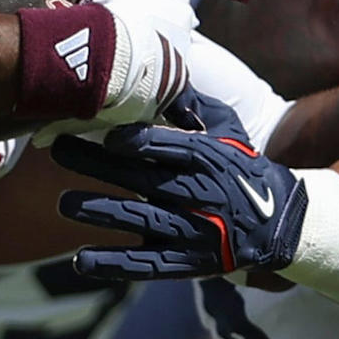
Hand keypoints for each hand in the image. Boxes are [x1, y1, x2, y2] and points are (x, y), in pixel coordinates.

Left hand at [54, 121, 308, 279]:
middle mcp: (202, 194)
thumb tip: (162, 73)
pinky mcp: (187, 263)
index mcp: (212, 159)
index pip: (176, 147)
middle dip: (100, 163)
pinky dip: (114, 264)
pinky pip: (147, 264)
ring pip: (143, 219)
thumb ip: (196, 106)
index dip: (142, 141)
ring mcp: (194, 231)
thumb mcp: (230, 129)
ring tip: (65, 203)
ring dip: (102, 211)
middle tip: (59, 149)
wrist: (279, 223)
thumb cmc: (241, 167)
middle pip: (146, 178)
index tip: (109, 132)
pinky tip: (82, 260)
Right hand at [78, 0, 196, 125]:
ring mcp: (167, 74)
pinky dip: (136, 85)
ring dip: (154, 54)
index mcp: (175, 9)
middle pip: (177, 24)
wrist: (112, 67)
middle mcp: (180, 42)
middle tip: (150, 13)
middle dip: (167, 18)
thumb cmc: (120, 12)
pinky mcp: (150, 102)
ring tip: (134, 53)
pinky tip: (121, 85)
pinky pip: (145, 90)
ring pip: (166, 59)